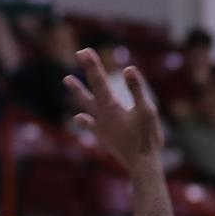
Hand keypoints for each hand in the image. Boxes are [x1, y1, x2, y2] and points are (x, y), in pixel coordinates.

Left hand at [66, 48, 163, 170]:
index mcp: (111, 106)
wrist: (141, 164)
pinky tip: (79, 117)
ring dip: (77, 91)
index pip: (99, 80)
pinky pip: (90, 124)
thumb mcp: (147, 111)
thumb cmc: (147, 138)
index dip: (92, 65)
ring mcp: (100, 125)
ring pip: (85, 104)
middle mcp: (101, 114)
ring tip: (67, 79)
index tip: (85, 50)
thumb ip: (137, 89)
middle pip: (91, 88)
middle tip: (79, 53)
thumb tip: (128, 68)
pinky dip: (84, 119)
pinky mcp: (103, 136)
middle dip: (87, 70)